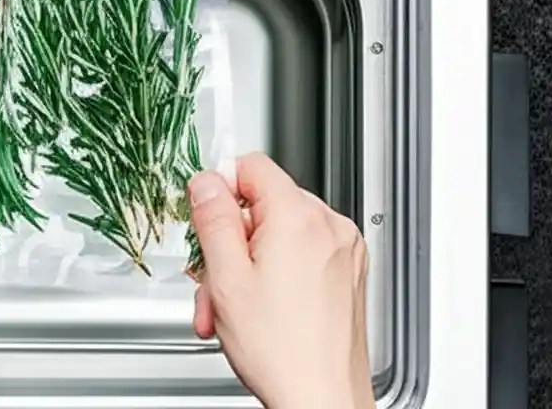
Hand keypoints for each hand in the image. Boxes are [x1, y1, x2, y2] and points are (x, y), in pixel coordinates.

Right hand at [188, 153, 374, 408]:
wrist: (322, 398)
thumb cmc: (283, 352)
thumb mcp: (227, 278)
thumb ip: (213, 220)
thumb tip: (206, 182)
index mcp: (299, 218)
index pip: (252, 166)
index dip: (220, 188)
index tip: (204, 215)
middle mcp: (329, 227)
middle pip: (263, 206)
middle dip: (229, 242)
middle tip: (213, 281)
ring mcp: (343, 251)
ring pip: (279, 236)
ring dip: (247, 267)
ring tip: (232, 310)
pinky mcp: (347, 274)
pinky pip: (301, 257)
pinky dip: (275, 277)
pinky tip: (257, 311)